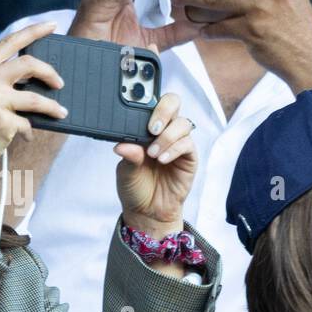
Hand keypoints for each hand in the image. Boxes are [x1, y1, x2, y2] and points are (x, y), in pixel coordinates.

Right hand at [0, 20, 66, 212]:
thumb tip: (35, 77)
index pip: (10, 41)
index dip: (34, 31)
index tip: (52, 25)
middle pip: (29, 63)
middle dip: (50, 72)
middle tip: (60, 83)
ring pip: (36, 97)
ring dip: (52, 106)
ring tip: (61, 112)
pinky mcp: (2, 121)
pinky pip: (28, 123)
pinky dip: (29, 131)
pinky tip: (24, 136)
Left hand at [113, 94, 196, 234]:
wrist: (147, 211)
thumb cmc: (135, 187)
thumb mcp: (125, 171)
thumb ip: (128, 156)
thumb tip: (122, 144)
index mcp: (145, 128)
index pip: (151, 104)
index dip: (147, 99)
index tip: (137, 108)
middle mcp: (164, 131)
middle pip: (173, 103)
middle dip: (163, 110)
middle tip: (151, 128)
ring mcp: (177, 143)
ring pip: (182, 123)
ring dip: (167, 136)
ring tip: (153, 154)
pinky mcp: (189, 157)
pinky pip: (187, 145)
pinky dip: (174, 149)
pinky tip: (163, 159)